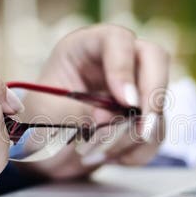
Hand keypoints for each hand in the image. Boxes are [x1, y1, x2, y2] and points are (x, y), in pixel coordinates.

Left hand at [19, 25, 168, 179]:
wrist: (41, 153)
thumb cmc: (36, 123)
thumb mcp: (50, 112)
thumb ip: (86, 110)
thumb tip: (123, 117)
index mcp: (85, 47)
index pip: (117, 39)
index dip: (125, 68)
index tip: (125, 101)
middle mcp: (116, 60)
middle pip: (156, 59)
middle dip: (152, 97)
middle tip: (142, 129)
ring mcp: (135, 88)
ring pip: (159, 102)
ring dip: (132, 136)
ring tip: (95, 153)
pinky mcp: (144, 117)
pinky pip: (157, 133)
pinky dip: (136, 152)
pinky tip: (107, 156)